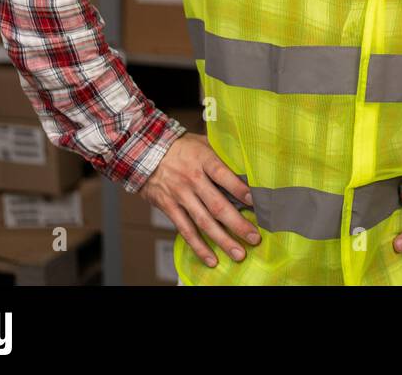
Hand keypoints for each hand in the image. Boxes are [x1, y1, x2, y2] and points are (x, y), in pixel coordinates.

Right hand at [140, 133, 260, 267]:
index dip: (239, 188)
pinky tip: (211, 258)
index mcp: (203, 159)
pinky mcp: (169, 208)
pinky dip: (199, 246)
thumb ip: (223, 154)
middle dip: (237, 223)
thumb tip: (248, 164)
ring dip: (222, 240)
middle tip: (254, 238)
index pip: (223, 175)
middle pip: (217, 204)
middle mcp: (192, 179)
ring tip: (238, 253)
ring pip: (203, 221)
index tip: (256, 201)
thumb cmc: (181, 148)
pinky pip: (185, 230)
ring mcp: (180, 195)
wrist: (145, 153)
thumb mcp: (203, 142)